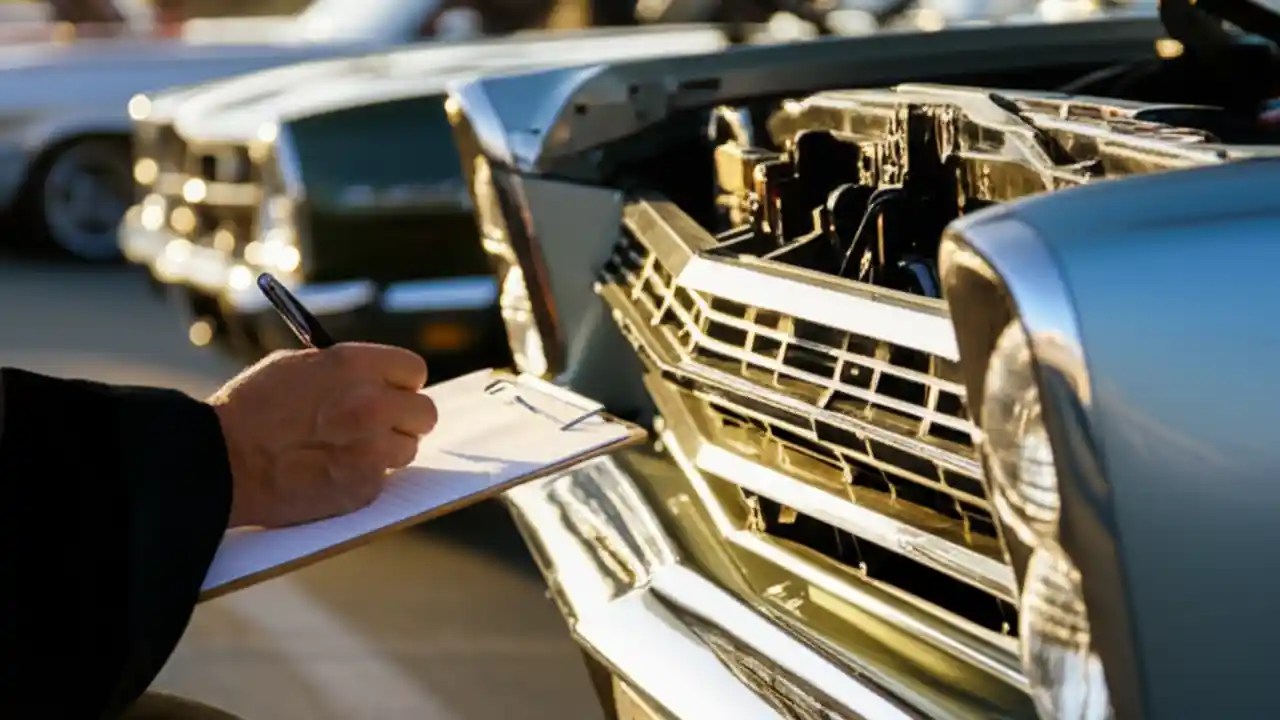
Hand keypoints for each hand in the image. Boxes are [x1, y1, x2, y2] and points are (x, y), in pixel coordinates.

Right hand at [209, 343, 437, 528]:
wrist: (220, 461)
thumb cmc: (250, 409)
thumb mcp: (297, 366)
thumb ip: (346, 371)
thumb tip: (380, 380)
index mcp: (356, 366)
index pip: (413, 371)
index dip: (401, 384)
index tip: (391, 393)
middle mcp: (373, 404)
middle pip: (424, 413)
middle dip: (405, 420)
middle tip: (380, 426)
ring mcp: (372, 448)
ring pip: (407, 450)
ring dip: (385, 452)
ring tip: (343, 452)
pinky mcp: (365, 487)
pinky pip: (382, 480)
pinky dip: (362, 479)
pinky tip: (329, 473)